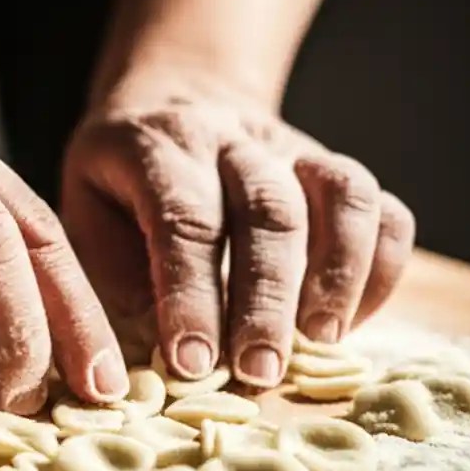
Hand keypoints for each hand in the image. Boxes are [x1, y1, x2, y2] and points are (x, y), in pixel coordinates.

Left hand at [61, 70, 414, 387]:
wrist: (172, 99)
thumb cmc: (120, 182)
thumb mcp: (87, 213)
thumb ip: (117, 273)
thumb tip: (160, 345)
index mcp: (158, 148)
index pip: (185, 220)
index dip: (191, 296)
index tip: (192, 363)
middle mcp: (232, 139)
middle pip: (268, 212)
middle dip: (266, 301)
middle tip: (258, 371)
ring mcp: (293, 148)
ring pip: (342, 196)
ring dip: (337, 277)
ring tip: (319, 342)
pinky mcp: (334, 168)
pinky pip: (382, 208)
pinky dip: (380, 268)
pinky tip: (349, 321)